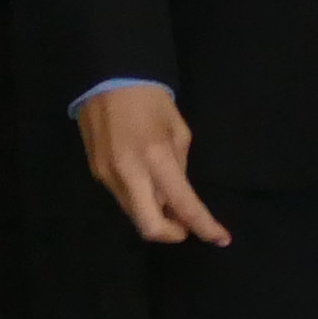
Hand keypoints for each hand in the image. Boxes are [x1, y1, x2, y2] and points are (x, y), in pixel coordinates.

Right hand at [78, 83, 229, 246]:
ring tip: (171, 202)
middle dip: (172, 233)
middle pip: (149, 227)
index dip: (204, 226)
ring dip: (156, 216)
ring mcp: (107, 176)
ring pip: (135, 215)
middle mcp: (128, 173)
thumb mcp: (178, 129)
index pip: (183, 204)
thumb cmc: (150, 99)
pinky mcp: (96, 174)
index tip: (221, 239)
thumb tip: (178, 196)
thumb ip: (179, 166)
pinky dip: (141, 201)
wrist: (106, 79)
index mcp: (155, 157)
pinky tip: (150, 186)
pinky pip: (124, 198)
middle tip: (187, 225)